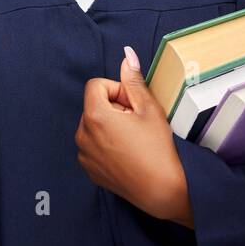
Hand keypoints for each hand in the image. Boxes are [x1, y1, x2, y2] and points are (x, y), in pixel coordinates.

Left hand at [75, 46, 194, 228]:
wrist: (161, 191)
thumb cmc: (158, 149)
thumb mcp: (149, 109)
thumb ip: (133, 81)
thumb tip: (126, 54)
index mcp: (95, 116)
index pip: (96, 85)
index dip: (117, 90)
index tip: (133, 105)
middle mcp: (83, 135)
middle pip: (94, 106)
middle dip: (114, 108)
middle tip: (137, 124)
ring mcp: (84, 155)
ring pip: (93, 126)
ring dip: (110, 126)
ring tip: (133, 140)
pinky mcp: (89, 169)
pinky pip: (93, 146)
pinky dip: (106, 145)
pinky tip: (127, 155)